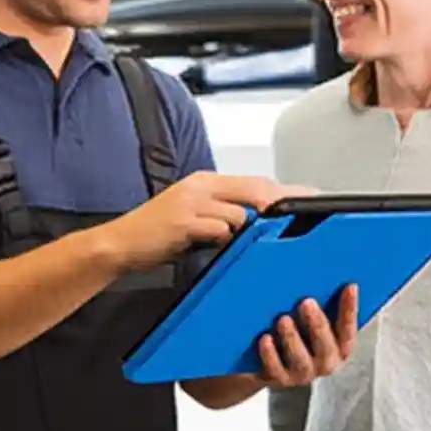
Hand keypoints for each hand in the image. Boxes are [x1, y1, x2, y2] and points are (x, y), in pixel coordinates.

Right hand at [103, 171, 316, 270]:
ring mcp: (191, 203)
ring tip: (251, 244)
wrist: (120, 244)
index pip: (255, 183)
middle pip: (255, 190)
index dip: (285, 191)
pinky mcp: (183, 222)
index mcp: (205, 183)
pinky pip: (220, 229)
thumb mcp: (194, 218)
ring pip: (240, 212)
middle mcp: (200, 187)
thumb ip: (223, 215)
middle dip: (284, 203)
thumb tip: (257, 222)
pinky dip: (227, 239)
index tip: (311, 196)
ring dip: (249, 231)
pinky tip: (222, 248)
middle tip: (310, 213)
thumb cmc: (157, 235)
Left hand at [257, 284, 358, 386]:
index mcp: (338, 348)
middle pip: (326, 348)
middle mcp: (324, 364)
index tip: (350, 286)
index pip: (348, 329)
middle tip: (306, 302)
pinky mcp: (278, 379)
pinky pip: (275, 369)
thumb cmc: (293, 334)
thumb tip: (319, 272)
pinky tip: (265, 338)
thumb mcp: (307, 322)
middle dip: (317, 325)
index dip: (350, 309)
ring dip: (292, 339)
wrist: (262, 364)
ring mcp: (302, 375)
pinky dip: (270, 354)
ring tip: (283, 319)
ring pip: (301, 360)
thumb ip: (318, 307)